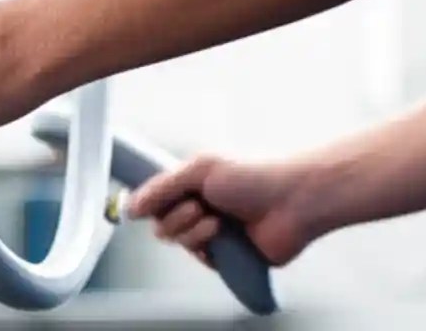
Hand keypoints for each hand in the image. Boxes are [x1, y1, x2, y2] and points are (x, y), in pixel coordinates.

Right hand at [129, 156, 323, 268]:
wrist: (294, 201)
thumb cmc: (255, 174)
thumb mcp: (202, 168)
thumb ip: (163, 186)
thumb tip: (131, 204)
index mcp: (196, 181)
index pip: (157, 195)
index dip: (149, 201)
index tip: (143, 205)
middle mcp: (201, 205)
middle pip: (162, 221)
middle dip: (175, 215)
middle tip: (197, 205)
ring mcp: (213, 230)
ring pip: (177, 240)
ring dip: (191, 229)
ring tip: (217, 219)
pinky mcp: (226, 254)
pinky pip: (199, 257)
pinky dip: (205, 245)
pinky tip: (223, 234)